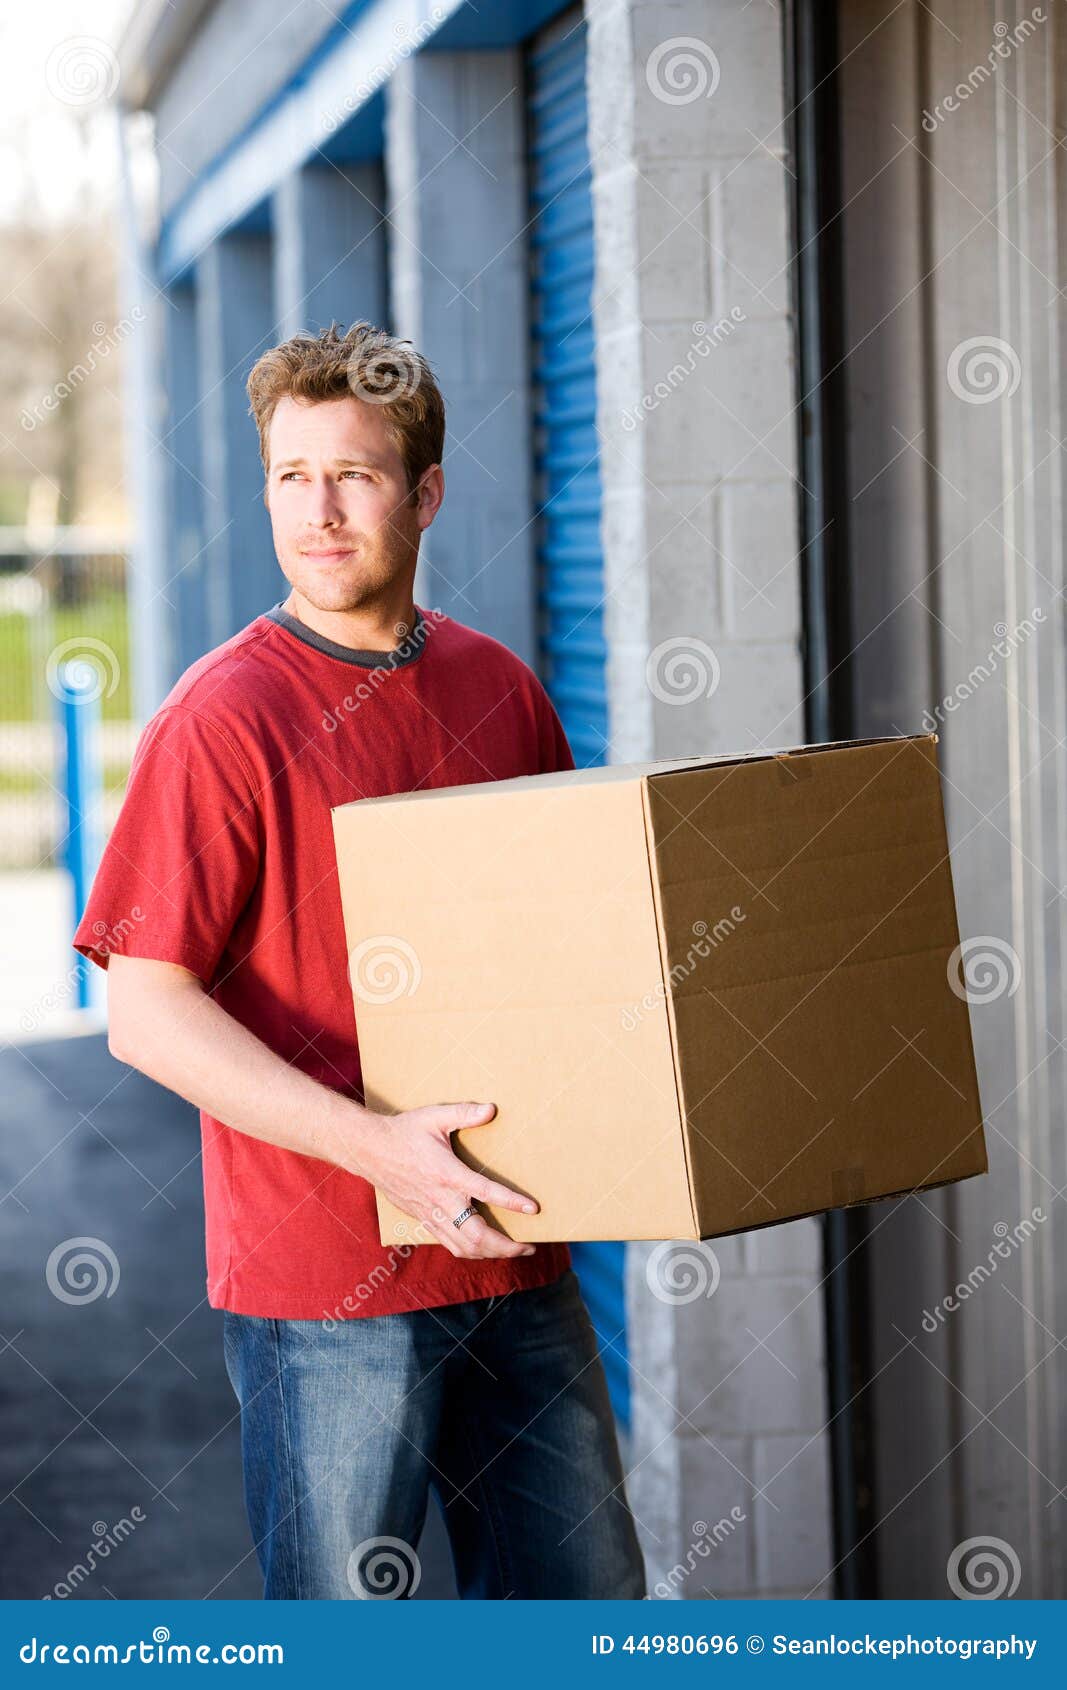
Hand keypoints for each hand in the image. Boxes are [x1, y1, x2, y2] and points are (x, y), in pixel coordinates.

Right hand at [354, 1100, 539, 1258]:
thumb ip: (464, 1113)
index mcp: (448, 1174)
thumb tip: (491, 1109)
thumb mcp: (434, 1116)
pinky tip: (482, 1247)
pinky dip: (469, 1250)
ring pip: (463, 1247)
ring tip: (511, 1250)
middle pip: (477, 1236)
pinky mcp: (422, 1219)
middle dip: (506, 1246)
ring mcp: (430, 1213)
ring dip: (490, 1254)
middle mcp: (440, 1200)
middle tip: (529, 1246)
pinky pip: (448, 1243)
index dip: (512, 1202)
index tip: (533, 1209)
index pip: (486, 1193)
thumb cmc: (404, 1132)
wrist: (369, 1150)